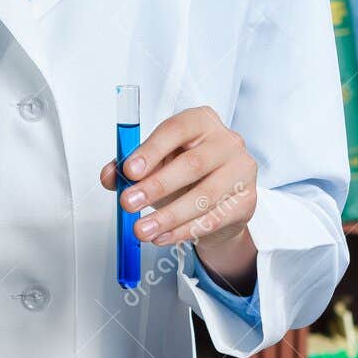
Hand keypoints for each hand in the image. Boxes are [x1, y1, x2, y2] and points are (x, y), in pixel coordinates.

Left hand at [99, 105, 257, 285]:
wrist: (218, 200)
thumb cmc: (186, 174)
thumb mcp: (156, 164)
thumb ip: (130, 167)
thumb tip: (110, 176)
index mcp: (201, 121)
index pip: (177, 129)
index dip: (151, 150)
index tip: (129, 170)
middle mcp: (227, 141)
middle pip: (192, 164)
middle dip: (156, 186)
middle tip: (128, 203)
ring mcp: (242, 170)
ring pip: (204, 196)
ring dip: (168, 216)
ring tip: (142, 229)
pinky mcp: (247, 201)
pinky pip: (213, 219)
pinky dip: (184, 231)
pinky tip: (163, 236)